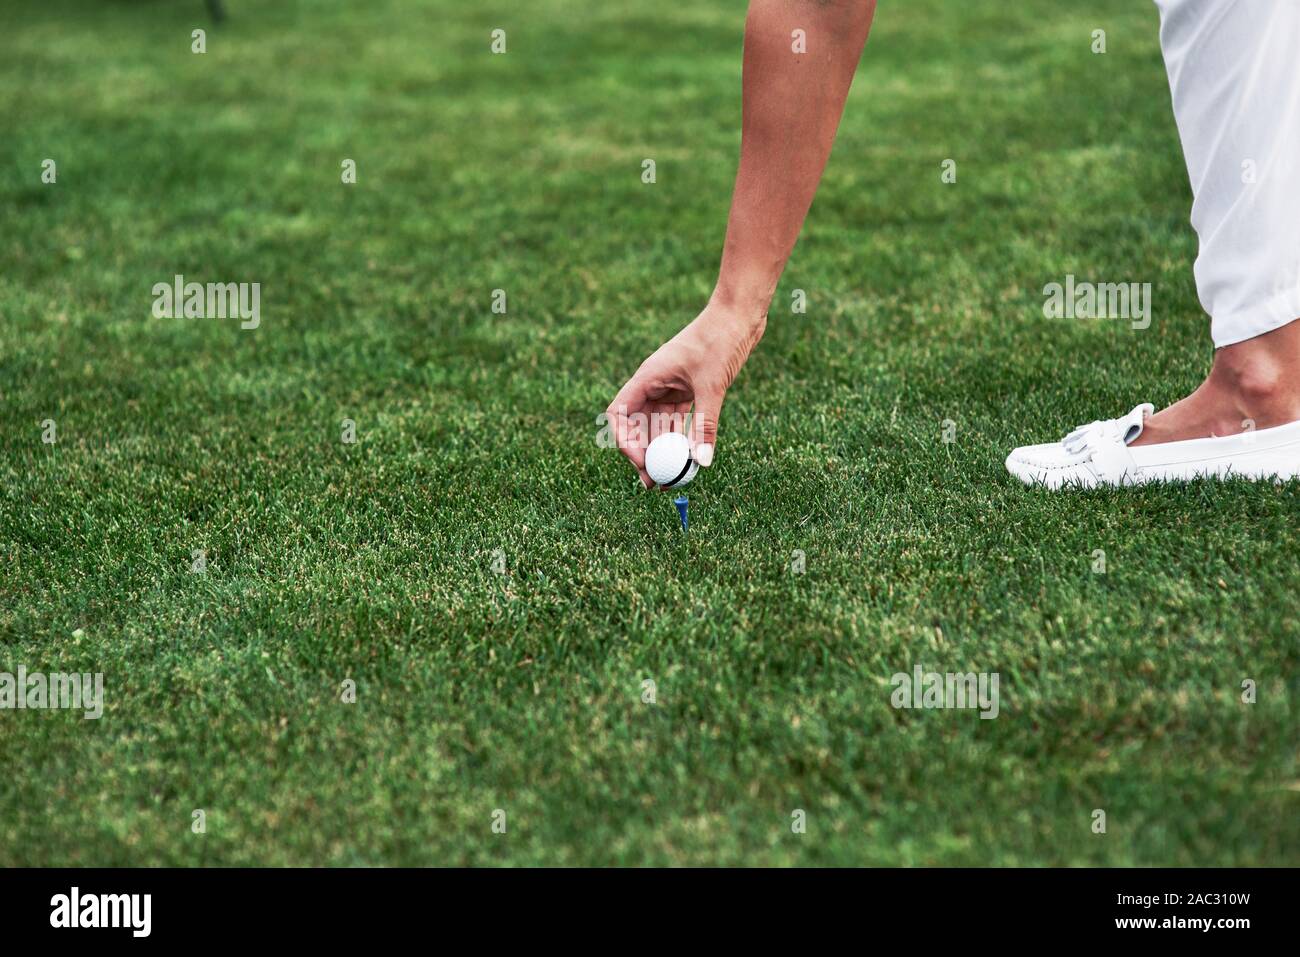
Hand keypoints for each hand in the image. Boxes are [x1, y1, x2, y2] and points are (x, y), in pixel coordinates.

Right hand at [606, 302, 765, 486]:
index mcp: (648, 377)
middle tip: (654, 482)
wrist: (740, 315)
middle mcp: (655, 383)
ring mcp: (671, 386)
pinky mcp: (689, 389)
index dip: (624, 440)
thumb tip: (701, 462)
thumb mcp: (712, 385)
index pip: (620, 413)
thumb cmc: (720, 340)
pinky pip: (677, 419)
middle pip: (638, 424)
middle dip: (643, 454)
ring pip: (658, 424)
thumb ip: (705, 424)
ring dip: (662, 450)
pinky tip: (689, 457)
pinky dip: (680, 438)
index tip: (641, 462)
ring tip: (671, 477)